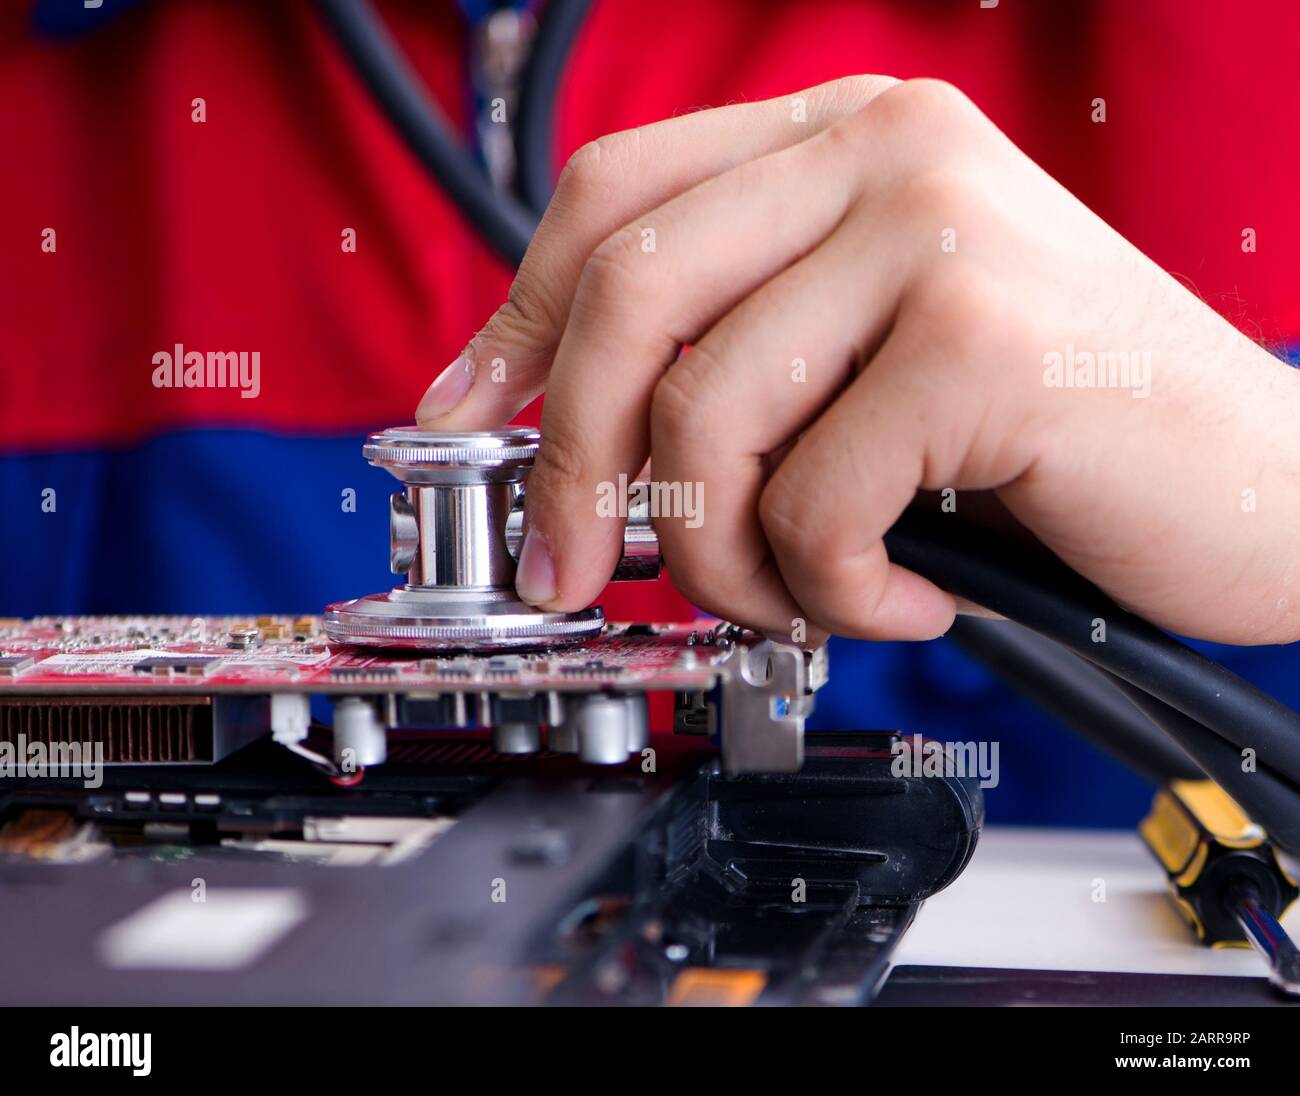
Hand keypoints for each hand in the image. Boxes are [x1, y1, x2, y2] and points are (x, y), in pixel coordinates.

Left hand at [417, 76, 1299, 645]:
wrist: (1258, 484)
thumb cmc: (1055, 436)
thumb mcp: (870, 367)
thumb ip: (742, 364)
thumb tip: (576, 444)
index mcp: (843, 143)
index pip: (614, 198)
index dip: (518, 321)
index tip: (465, 418)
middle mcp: (887, 156)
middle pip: (628, 296)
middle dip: (575, 466)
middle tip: (580, 574)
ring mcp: (939, 232)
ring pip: (708, 415)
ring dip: (728, 557)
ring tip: (800, 597)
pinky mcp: (983, 338)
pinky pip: (813, 500)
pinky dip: (834, 587)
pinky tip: (904, 593)